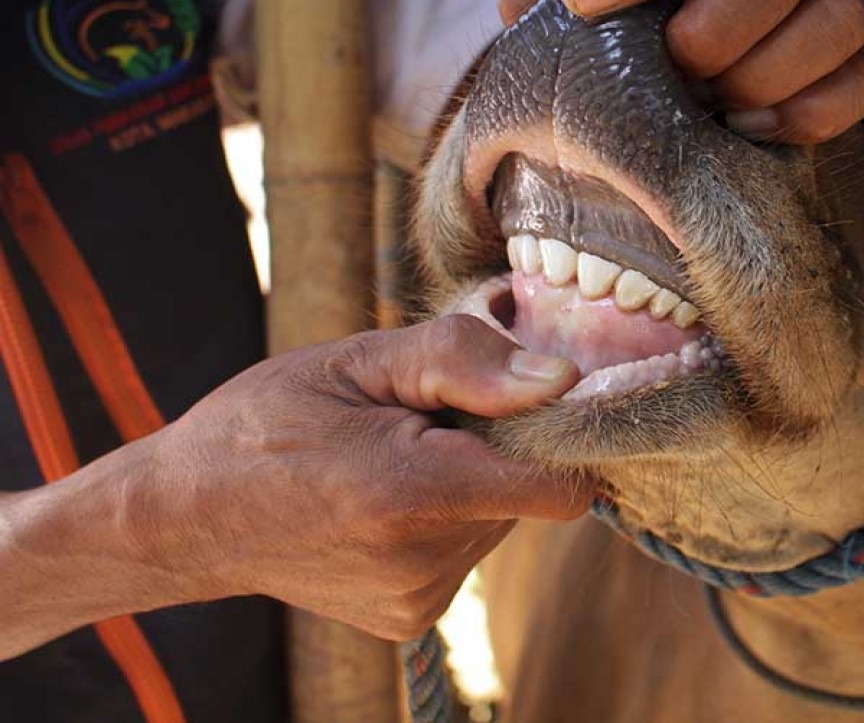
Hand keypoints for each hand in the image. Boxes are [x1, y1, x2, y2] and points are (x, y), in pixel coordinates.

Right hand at [124, 316, 586, 640]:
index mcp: (411, 493)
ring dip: (467, 481)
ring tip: (390, 457)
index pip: (560, 486)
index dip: (558, 434)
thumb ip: (466, 361)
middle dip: (492, 446)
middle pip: (525, 492)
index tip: (519, 399)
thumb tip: (562, 376)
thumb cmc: (266, 421)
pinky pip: (464, 550)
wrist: (183, 516)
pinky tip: (380, 500)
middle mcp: (422, 562)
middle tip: (418, 418)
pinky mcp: (410, 620)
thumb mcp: (359, 360)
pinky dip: (442, 518)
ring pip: (497, 519)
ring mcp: (417, 600)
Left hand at [492, 0, 863, 144]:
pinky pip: (862, 80)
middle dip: (717, 27)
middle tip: (667, 67)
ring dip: (765, 74)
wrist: (640, 33)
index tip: (588, 1)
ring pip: (839, 19)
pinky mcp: (849, 52)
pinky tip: (743, 128)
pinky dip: (807, 114)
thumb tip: (542, 5)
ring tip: (703, 103)